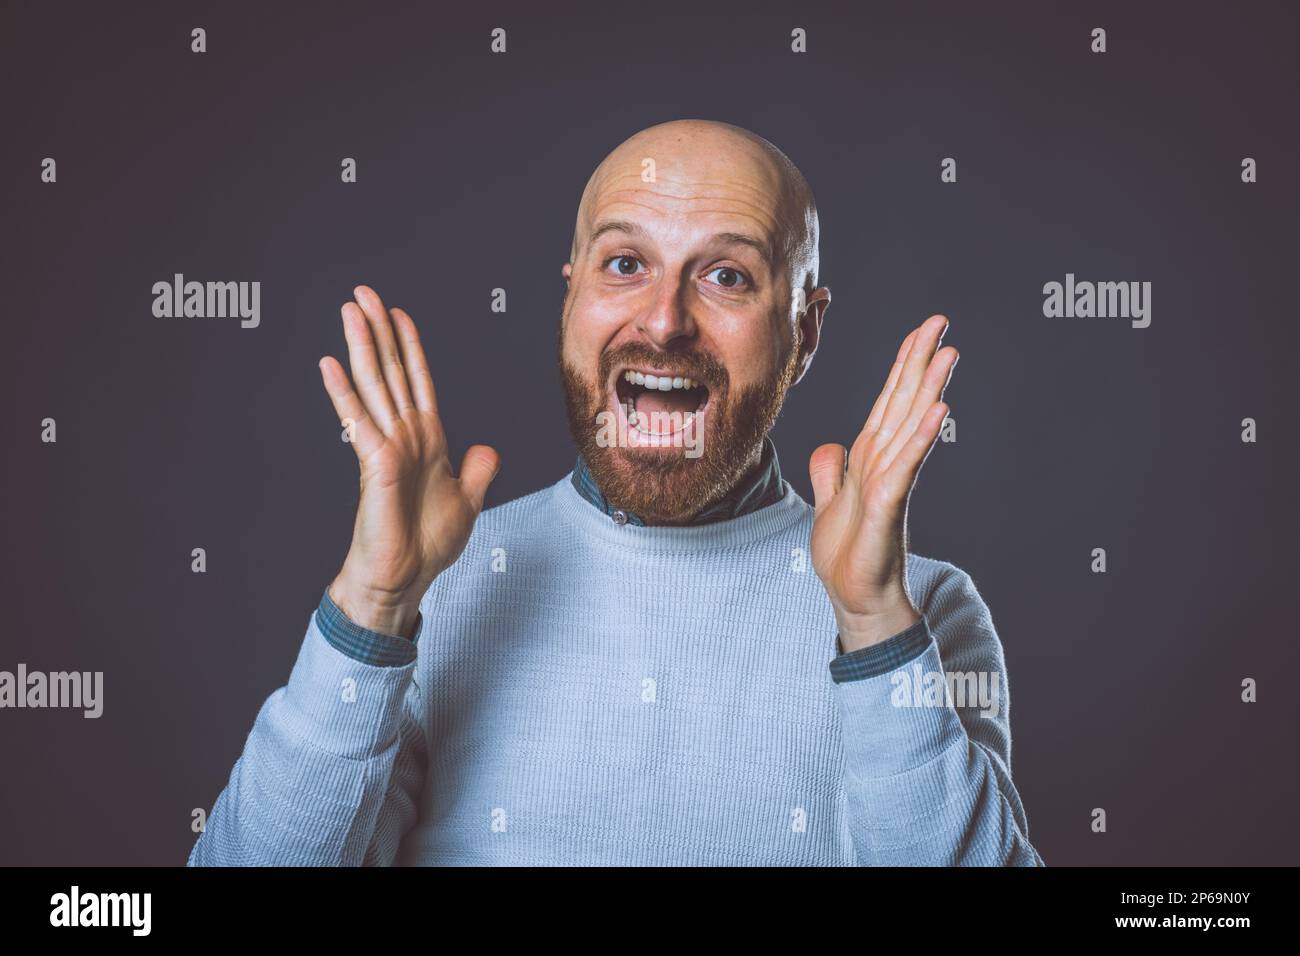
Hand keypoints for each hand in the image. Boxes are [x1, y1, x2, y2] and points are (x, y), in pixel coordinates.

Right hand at [318, 285, 499, 637]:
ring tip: (349, 310)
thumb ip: (476, 470)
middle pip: (391, 371)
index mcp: (427, 440)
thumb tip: (487, 447)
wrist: (405, 578)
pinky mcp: (375, 464)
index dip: (410, 347)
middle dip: (379, 331)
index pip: (418, 382)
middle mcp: (404, 436)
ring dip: (361, 345)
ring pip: (374, 385)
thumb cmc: (427, 544)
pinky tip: (330, 363)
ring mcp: (387, 447)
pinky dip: (344, 391)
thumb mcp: (467, 500)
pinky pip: (358, 420)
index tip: (400, 315)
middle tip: (363, 293)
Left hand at [808, 314, 957, 651]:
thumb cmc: (849, 554)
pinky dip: (922, 438)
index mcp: (870, 457)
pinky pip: (906, 466)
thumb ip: (832, 471)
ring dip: (929, 389)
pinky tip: (939, 410)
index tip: (921, 330)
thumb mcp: (829, 503)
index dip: (902, 365)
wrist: (854, 597)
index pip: (888, 401)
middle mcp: (885, 463)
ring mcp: (890, 483)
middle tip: (941, 321)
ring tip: (948, 352)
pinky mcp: (887, 506)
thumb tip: (832, 445)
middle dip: (920, 361)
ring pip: (910, 425)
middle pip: (904, 402)